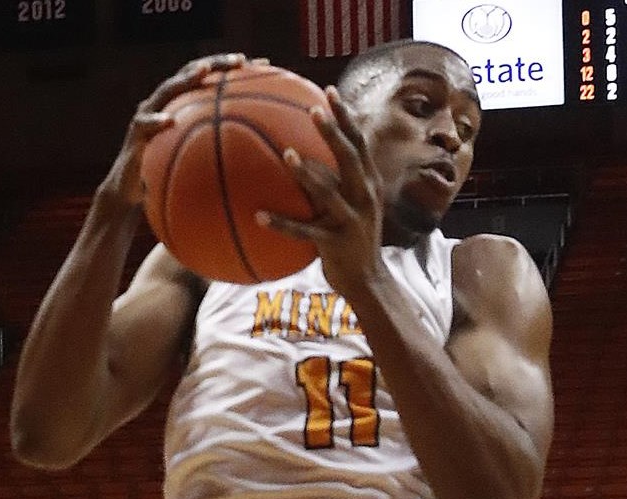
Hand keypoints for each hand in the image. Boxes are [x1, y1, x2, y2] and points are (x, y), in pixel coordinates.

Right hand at [99, 53, 256, 206]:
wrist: (134, 192)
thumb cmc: (172, 178)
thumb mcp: (203, 166)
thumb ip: (225, 155)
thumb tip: (266, 161)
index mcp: (185, 107)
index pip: (212, 80)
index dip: (235, 71)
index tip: (263, 65)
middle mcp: (168, 105)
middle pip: (192, 75)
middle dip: (216, 64)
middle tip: (239, 60)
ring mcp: (148, 116)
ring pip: (166, 90)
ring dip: (185, 80)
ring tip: (202, 73)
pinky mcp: (134, 135)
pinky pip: (144, 125)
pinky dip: (156, 121)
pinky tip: (169, 121)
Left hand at [258, 86, 383, 296]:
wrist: (367, 280)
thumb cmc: (351, 237)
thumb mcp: (350, 205)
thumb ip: (333, 179)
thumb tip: (301, 153)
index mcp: (368, 184)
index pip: (359, 143)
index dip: (346, 117)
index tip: (330, 91)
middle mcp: (364, 198)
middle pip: (350, 158)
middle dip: (333, 133)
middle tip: (313, 110)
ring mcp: (352, 220)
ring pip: (329, 193)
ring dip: (308, 174)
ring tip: (287, 155)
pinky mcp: (336, 243)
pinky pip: (305, 231)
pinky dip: (282, 223)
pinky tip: (258, 215)